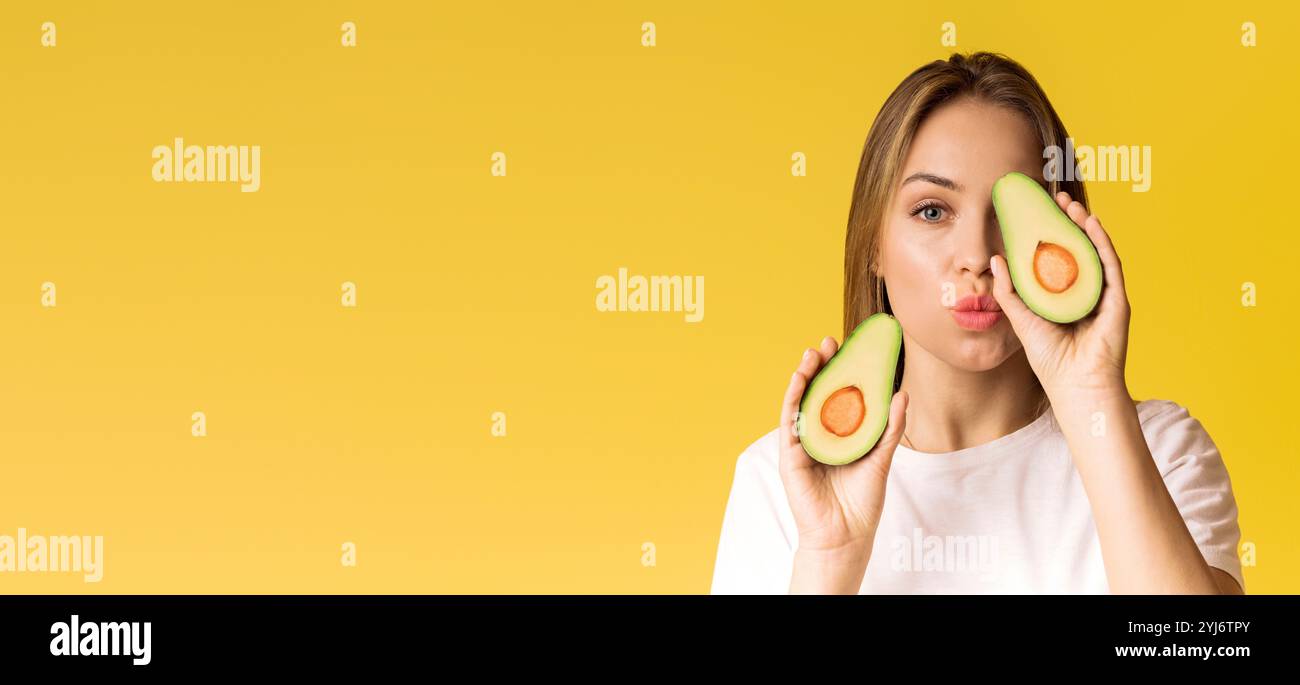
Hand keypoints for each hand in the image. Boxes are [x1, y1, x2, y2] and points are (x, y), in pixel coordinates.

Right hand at [778, 336, 908, 577]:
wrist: (846, 536)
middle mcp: (818, 436)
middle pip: (816, 393)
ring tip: (812, 353)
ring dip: (803, 375)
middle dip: (820, 366)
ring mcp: (802, 444)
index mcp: (838, 435)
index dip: (841, 371)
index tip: (848, 347)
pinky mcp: (790, 455)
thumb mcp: (881, 458)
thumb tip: (902, 394)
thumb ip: (889, 428)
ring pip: (799, 402)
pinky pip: (789, 421)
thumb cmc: (862, 502)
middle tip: (829, 342)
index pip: (837, 396)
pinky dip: (793, 398)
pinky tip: (800, 379)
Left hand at [990, 191, 1130, 397]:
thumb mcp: (1021, 319)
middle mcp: (1088, 291)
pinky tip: (1092, 225)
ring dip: (1086, 226)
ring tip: (1071, 205)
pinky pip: (1111, 265)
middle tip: (1056, 198)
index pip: (1061, 257)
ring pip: (1097, 252)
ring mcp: (1105, 295)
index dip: (1053, 233)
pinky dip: (1102, 243)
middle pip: (1080, 249)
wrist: (1075, 386)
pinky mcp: (1118, 300)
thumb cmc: (1050, 359)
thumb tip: (997, 259)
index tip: (1039, 210)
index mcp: (1067, 295)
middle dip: (1070, 222)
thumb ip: (1010, 291)